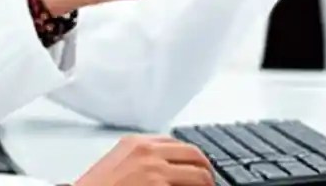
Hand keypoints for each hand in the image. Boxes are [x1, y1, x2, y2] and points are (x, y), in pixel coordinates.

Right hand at [75, 135, 213, 185]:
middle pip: (194, 155)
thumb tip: (166, 167)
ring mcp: (156, 172)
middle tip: (208, 183)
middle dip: (206, 170)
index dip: (191, 158)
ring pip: (199, 175)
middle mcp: (148, 153)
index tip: (197, 168)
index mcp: (136, 144)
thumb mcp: (117, 164)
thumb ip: (141, 160)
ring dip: (206, 185)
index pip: (177, 143)